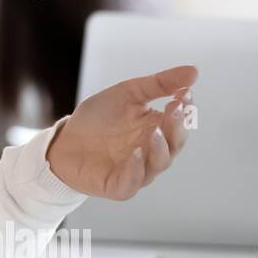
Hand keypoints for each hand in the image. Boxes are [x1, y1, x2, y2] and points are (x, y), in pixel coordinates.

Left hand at [46, 64, 197, 200]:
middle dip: (176, 127)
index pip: (180, 123)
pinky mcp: (118, 186)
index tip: (184, 94)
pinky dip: (136, 169)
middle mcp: (152, 152)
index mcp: (157, 130)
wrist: (63, 140)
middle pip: (174, 145)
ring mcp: (137, 171)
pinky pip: (132, 181)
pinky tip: (136, 153)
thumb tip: (194, 72)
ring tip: (155, 132)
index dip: (185, 110)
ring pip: (158, 164)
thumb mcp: (127, 93)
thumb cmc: (98, 119)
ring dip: (159, 149)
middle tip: (175, 109)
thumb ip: (158, 84)